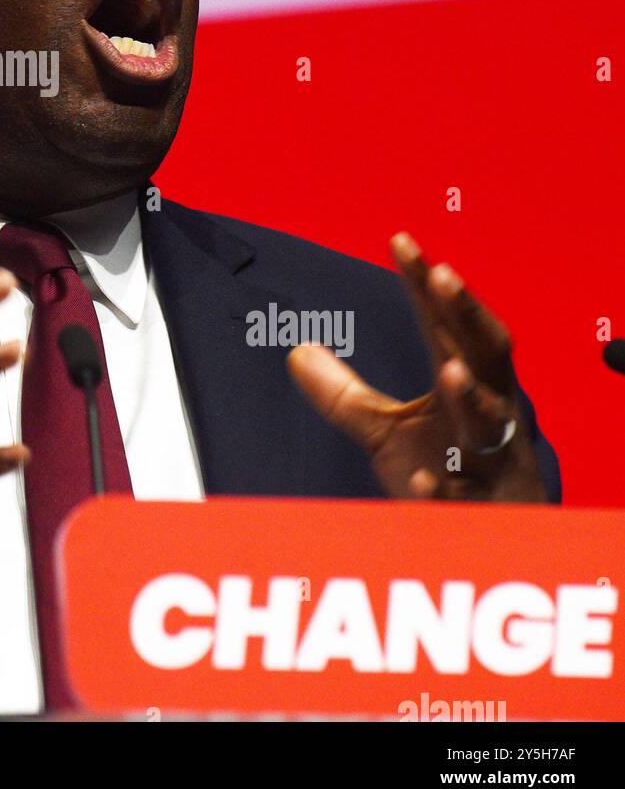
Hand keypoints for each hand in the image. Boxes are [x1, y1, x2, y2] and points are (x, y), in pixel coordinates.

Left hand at [286, 231, 547, 503]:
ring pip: (489, 424)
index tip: (400, 240)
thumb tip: (296, 350)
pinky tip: (423, 480)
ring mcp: (493, 462)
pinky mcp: (485, 514)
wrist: (490, 548)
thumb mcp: (385, 432)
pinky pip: (466, 500)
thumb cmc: (444, 476)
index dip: (425, 284)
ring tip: (451, 371)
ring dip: (471, 398)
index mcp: (468, 384)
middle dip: (468, 315)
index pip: (445, 324)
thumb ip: (344, 393)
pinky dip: (444, 489)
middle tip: (443, 275)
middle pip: (488, 353)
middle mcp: (491, 413)